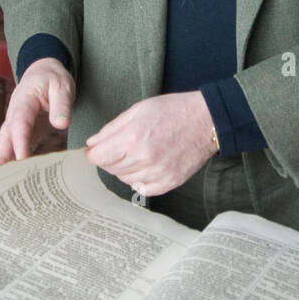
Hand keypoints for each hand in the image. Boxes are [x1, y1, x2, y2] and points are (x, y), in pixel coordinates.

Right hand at [0, 57, 73, 164]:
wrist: (43, 73)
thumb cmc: (53, 79)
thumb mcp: (62, 86)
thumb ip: (61, 104)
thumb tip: (61, 124)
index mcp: (24, 101)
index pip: (20, 123)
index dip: (20, 142)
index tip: (22, 160)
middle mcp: (14, 114)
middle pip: (5, 137)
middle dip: (1, 158)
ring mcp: (15, 124)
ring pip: (6, 145)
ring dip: (2, 164)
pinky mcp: (22, 133)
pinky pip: (14, 149)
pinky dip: (11, 164)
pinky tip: (9, 181)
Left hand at [85, 91, 216, 197]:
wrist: (206, 120)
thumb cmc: (173, 110)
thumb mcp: (138, 110)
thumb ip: (112, 128)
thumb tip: (92, 143)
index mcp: (133, 138)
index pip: (98, 157)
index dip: (92, 153)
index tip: (94, 151)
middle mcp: (144, 159)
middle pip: (110, 169)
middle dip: (108, 159)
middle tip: (118, 148)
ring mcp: (157, 173)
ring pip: (125, 180)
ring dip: (124, 169)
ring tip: (135, 154)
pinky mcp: (169, 182)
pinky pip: (143, 189)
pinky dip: (139, 180)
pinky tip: (145, 167)